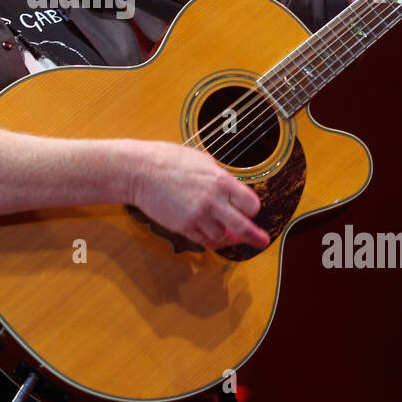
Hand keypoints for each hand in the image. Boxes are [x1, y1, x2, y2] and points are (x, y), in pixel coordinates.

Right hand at [124, 140, 270, 249]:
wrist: (139, 171)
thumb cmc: (168, 160)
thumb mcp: (202, 160)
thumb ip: (221, 177)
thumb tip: (233, 190)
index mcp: (220, 180)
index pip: (250, 204)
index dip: (252, 208)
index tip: (251, 210)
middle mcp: (212, 200)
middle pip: (243, 227)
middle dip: (255, 237)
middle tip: (262, 241)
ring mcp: (197, 215)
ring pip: (222, 237)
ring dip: (226, 236)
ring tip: (227, 234)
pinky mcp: (183, 226)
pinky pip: (204, 241)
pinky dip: (211, 241)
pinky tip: (212, 237)